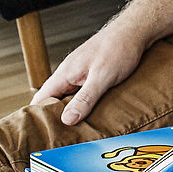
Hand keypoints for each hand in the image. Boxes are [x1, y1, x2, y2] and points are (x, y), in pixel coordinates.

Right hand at [32, 18, 150, 125]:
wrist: (134, 31)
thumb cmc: (118, 49)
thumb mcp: (102, 77)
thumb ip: (84, 99)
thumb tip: (67, 120)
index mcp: (65, 74)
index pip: (40, 99)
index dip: (38, 117)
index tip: (43, 135)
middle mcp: (68, 74)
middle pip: (53, 101)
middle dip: (56, 119)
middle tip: (61, 140)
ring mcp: (79, 74)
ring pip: (67, 98)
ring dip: (72, 113)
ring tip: (77, 132)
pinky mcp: (90, 75)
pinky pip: (80, 94)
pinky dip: (83, 105)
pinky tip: (91, 116)